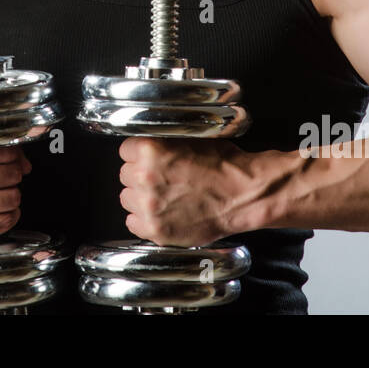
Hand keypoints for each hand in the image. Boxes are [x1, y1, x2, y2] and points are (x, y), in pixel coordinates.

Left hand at [118, 137, 252, 246]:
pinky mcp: (155, 229)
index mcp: (150, 150)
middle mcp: (144, 177)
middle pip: (125, 175)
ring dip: (141, 198)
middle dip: (140, 176)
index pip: (125, 150)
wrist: (243, 195)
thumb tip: (143, 145)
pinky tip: (163, 213)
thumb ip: (160, 141)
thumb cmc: (224, 166)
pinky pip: (133, 223)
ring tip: (165, 197)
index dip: (139, 155)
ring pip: (127, 199)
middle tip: (161, 179)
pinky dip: (144, 220)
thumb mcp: (189, 138)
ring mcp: (148, 205)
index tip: (148, 160)